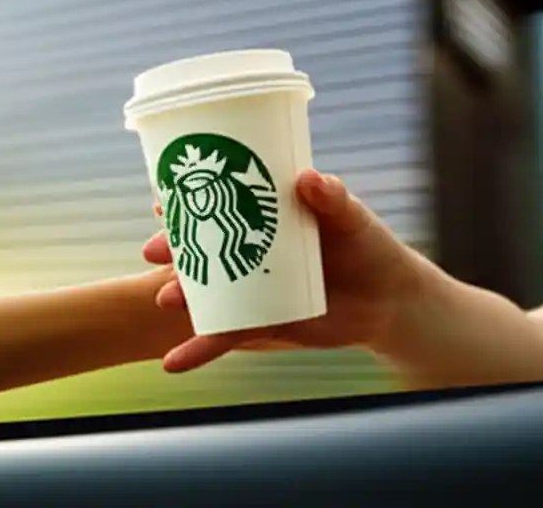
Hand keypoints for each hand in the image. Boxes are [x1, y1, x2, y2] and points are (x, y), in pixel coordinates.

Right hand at [143, 169, 430, 371]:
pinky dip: (199, 350)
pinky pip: (225, 337)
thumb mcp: (352, 218)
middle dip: (173, 251)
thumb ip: (332, 199)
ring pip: (206, 293)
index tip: (160, 201)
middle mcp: (252, 251)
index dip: (187, 202)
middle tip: (152, 251)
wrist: (389, 301)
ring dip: (180, 297)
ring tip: (165, 299)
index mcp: (266, 218)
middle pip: (201, 249)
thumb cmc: (369, 247)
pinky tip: (173, 363)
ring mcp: (253, 290)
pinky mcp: (262, 324)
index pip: (218, 204)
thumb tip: (309, 179)